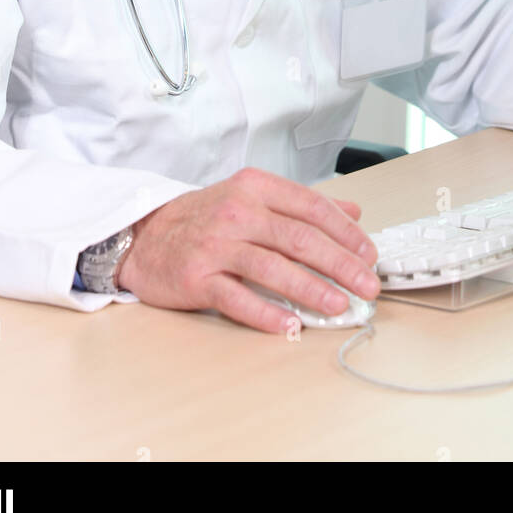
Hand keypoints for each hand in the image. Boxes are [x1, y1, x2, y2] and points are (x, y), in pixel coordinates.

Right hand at [116, 166, 380, 332]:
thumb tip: (352, 212)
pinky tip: (291, 324)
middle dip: (340, 264)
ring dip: (311, 288)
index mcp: (254, 188)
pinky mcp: (197, 278)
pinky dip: (266, 313)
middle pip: (298, 238)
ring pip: (272, 268)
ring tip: (339, 305)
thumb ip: (301, 205)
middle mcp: (236, 212)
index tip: (368, 254)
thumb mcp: (251, 197)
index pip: (310, 207)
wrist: (144, 235)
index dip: (344, 232)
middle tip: (366, 285)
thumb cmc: (204, 218)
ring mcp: (215, 246)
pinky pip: (237, 298)